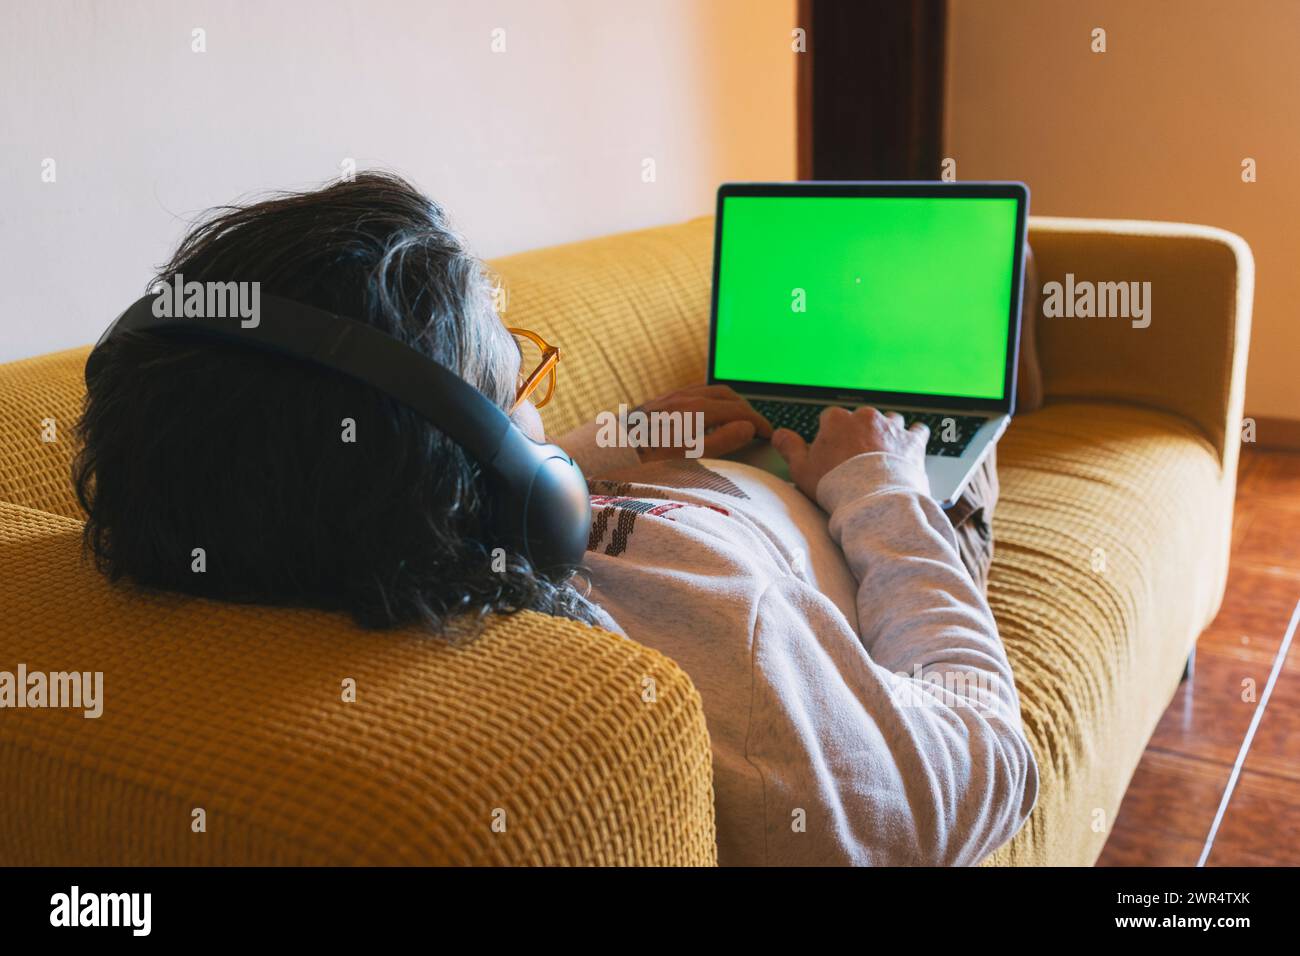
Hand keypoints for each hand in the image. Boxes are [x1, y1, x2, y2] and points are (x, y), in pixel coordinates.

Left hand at [633, 384, 772, 461]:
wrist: (607, 453)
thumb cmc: (646, 460)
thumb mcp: (687, 457)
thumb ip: (721, 441)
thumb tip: (747, 427)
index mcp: (695, 409)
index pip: (738, 409)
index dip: (757, 422)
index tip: (768, 435)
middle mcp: (683, 397)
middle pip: (726, 395)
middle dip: (745, 409)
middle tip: (756, 428)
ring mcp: (669, 397)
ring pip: (708, 392)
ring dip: (727, 403)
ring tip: (736, 421)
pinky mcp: (658, 402)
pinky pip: (692, 394)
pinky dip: (709, 402)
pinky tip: (706, 418)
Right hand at [771, 406, 928, 500]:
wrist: (874, 501)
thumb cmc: (837, 486)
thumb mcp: (802, 470)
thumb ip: (789, 448)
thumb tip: (779, 435)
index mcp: (837, 420)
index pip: (831, 420)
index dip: (831, 437)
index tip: (832, 453)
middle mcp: (865, 417)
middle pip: (861, 419)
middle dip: (859, 434)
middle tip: (856, 458)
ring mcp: (891, 427)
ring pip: (889, 422)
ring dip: (886, 434)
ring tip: (883, 454)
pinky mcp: (913, 441)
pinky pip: (917, 432)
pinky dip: (913, 439)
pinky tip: (909, 448)